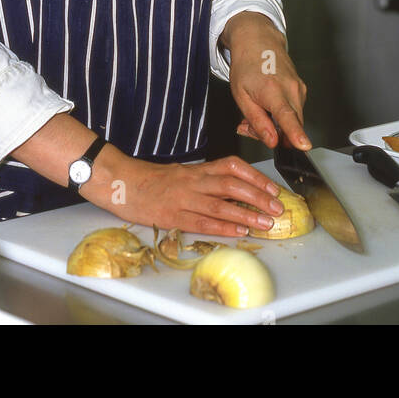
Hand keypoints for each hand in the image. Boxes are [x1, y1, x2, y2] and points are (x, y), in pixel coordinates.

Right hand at [102, 154, 285, 237]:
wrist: (121, 182)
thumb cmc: (151, 179)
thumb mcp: (181, 172)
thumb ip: (203, 179)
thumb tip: (230, 189)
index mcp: (196, 168)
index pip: (231, 166)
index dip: (255, 176)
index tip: (272, 186)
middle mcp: (193, 181)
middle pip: (231, 185)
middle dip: (258, 196)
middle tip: (277, 206)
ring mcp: (183, 199)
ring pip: (221, 204)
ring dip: (247, 214)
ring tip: (266, 222)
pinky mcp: (174, 216)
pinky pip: (203, 222)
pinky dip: (223, 226)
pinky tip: (239, 231)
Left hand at [224, 13, 310, 149]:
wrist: (257, 40)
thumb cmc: (247, 65)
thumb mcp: (241, 96)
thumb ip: (257, 121)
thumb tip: (272, 141)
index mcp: (272, 90)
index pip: (287, 117)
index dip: (296, 134)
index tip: (304, 145)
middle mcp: (291, 89)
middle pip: (290, 127)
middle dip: (272, 134)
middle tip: (249, 124)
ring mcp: (299, 89)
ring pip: (292, 121)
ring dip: (275, 124)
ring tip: (257, 110)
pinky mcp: (302, 90)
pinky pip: (294, 112)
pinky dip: (280, 115)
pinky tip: (267, 105)